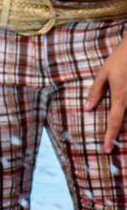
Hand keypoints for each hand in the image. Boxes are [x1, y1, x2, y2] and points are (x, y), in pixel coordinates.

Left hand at [84, 38, 126, 152]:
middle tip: (114, 151)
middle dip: (123, 138)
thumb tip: (86, 109)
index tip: (106, 149)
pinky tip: (125, 122)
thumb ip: (95, 91)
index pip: (115, 120)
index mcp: (121, 95)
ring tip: (122, 141)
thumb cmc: (121, 57)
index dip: (110, 136)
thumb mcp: (104, 72)